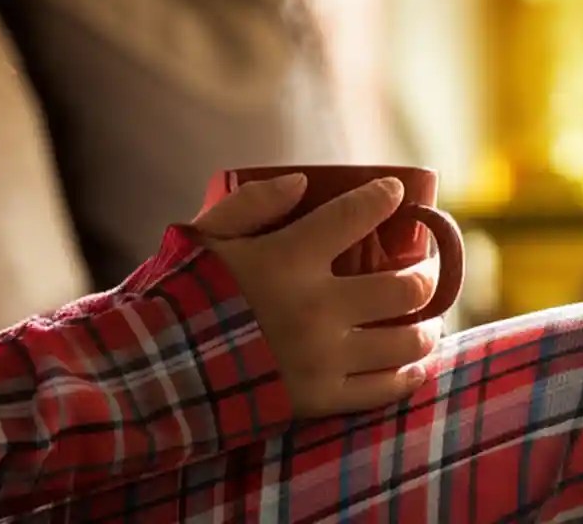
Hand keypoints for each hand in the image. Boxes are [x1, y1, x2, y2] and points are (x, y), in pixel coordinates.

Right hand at [194, 174, 441, 415]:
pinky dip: (409, 374)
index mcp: (288, 259)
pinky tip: (416, 363)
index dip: (386, 198)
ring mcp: (323, 359)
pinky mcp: (320, 400)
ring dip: (429, 326)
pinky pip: (383, 389)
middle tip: (426, 267)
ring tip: (429, 318)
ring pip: (406, 341)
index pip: (357, 215)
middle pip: (405, 287)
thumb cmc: (179, 299)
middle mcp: (317, 308)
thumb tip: (304, 181)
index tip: (398, 195)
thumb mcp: (204, 239)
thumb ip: (252, 203)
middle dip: (427, 272)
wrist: (153, 377)